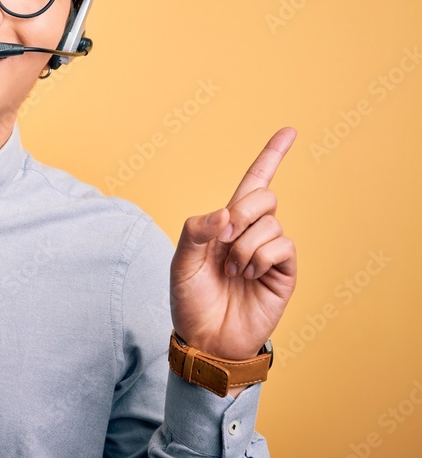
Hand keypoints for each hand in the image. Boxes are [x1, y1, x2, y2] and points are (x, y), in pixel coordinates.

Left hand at [170, 128, 296, 361]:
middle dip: (242, 210)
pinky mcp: (284, 272)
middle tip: (224, 237)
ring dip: (244, 246)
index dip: (271, 156)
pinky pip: (282, 246)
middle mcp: (252, 232)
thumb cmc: (190, 300)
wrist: (205, 339)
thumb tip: (225, 214)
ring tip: (231, 271)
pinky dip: (259, 257)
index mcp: (226, 223)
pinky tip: (247, 275)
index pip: (254, 182)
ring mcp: (270, 251)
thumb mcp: (180, 262)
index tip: (289, 131)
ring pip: (270, 223)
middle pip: (262, 195)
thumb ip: (195, 231)